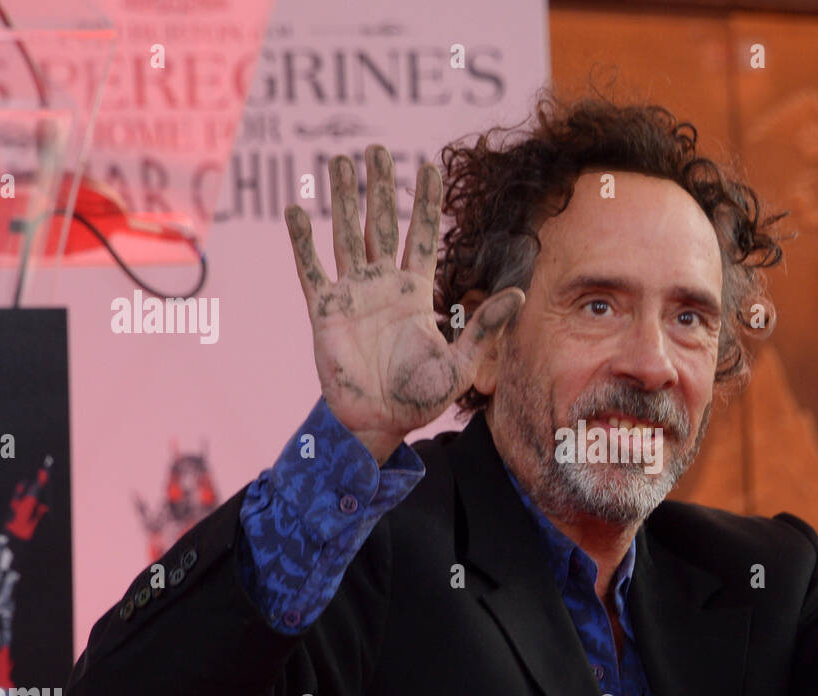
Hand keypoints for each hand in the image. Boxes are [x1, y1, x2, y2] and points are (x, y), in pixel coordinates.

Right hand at [285, 146, 524, 462]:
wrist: (380, 423)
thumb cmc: (422, 399)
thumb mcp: (462, 364)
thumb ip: (486, 328)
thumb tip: (520, 293)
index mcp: (415, 293)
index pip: (421, 236)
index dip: (425, 202)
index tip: (430, 165)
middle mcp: (382, 286)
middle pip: (380, 224)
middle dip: (379, 187)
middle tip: (377, 149)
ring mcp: (351, 295)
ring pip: (345, 235)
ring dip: (342, 199)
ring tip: (339, 161)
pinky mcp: (323, 311)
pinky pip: (311, 269)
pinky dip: (302, 240)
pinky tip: (297, 209)